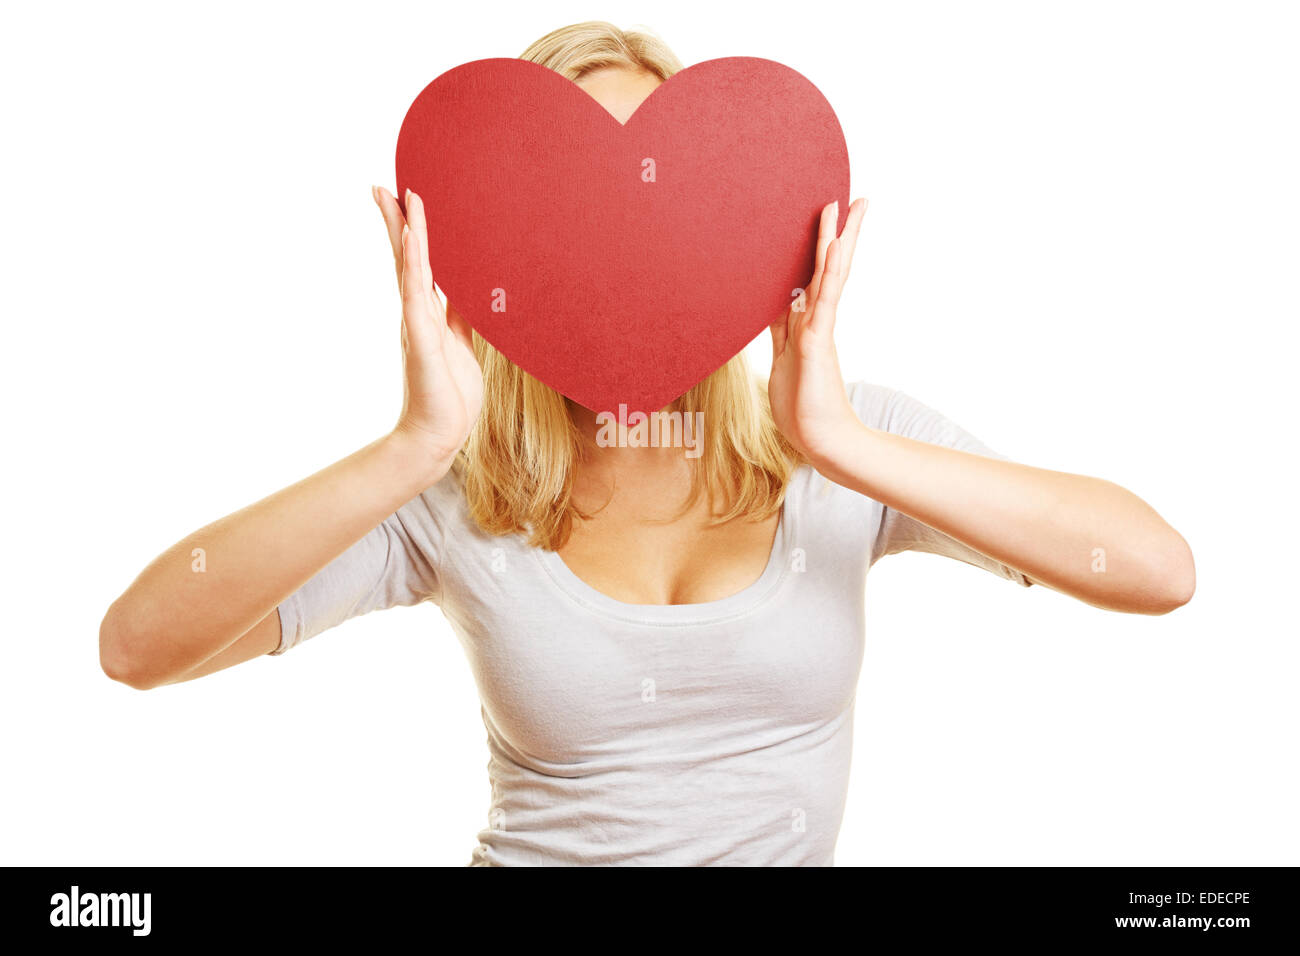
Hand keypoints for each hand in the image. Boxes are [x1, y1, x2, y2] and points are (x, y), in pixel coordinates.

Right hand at [372, 185, 482, 465]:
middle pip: (405, 258)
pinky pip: (417, 295)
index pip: (418, 265)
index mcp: (428, 315)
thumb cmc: (451, 395)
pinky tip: (414, 242)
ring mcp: (417, 325)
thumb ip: (461, 318)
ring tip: (397, 198)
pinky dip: (415, 266)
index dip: (412, 233)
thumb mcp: (462, 346)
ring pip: (409, 269)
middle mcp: (417, 314)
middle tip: (382, 187)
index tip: (404, 200)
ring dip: (406, 232)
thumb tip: (468, 293)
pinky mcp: (422, 340)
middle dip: (396, 222)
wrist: (439, 434)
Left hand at [767, 197, 867, 464]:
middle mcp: (817, 321)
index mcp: (807, 324)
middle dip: (838, 233)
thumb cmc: (801, 406)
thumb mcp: (782, 359)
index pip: (814, 276)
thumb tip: (777, 306)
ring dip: (837, 241)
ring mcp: (820, 330)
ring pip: (831, 276)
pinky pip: (824, 302)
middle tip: (851, 199)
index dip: (819, 247)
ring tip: (847, 208)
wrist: (820, 440)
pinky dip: (829, 274)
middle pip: (829, 268)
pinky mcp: (817, 343)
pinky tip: (834, 249)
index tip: (827, 217)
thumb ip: (781, 331)